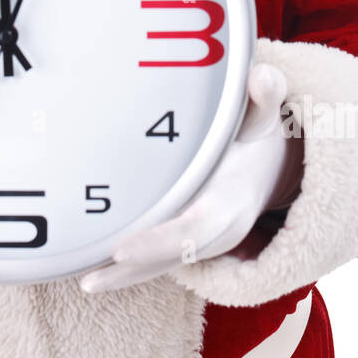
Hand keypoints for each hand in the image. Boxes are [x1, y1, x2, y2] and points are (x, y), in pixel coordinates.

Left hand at [80, 63, 300, 293]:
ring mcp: (204, 243)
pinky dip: (127, 271)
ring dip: (123, 278)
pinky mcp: (188, 243)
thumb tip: (260, 75)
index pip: (193, 230)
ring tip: (83, 282)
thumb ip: (265, 96)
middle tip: (89, 278)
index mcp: (232, 202)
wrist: (273, 165)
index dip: (158, 242)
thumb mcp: (266, 114)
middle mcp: (218, 231)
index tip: (120, 249)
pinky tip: (91, 270)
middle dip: (133, 270)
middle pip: (173, 257)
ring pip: (162, 267)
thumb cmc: (258, 135)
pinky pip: (158, 262)